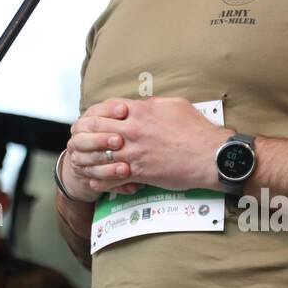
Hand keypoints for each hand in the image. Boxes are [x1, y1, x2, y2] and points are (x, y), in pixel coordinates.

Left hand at [71, 97, 227, 192]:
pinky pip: (112, 177)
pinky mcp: (139, 171)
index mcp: (139, 110)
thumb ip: (152, 104)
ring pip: (99, 154)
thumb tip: (142, 104)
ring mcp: (134, 151)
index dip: (92, 114)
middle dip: (83, 135)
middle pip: (94, 129)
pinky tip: (95, 183)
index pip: (104, 108)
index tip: (88, 120)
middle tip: (77, 141)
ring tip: (80, 162)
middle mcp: (132, 129)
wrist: (209, 155)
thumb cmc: (196, 130)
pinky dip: (102, 181)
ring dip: (88, 159)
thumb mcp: (174, 105)